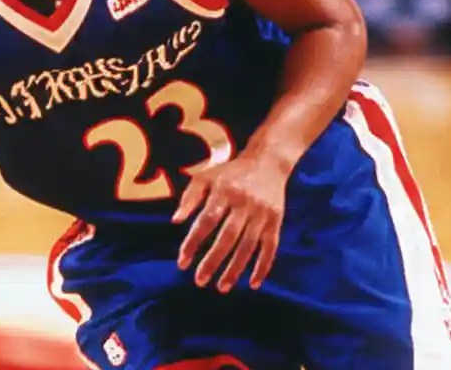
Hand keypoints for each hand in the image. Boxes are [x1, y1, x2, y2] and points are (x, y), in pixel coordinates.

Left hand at [171, 152, 289, 292]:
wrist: (267, 162)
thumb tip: (175, 221)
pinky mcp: (275, 221)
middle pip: (227, 237)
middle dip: (212, 261)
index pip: (206, 221)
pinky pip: (270, 247)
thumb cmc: (230, 173)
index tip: (182, 262)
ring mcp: (261, 213)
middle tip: (199, 281)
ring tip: (221, 288)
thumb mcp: (206, 177)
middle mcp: (244, 203)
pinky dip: (263, 267)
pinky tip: (253, 284)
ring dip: (235, 270)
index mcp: (224, 191)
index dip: (193, 242)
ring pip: (248, 246)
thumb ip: (190, 197)